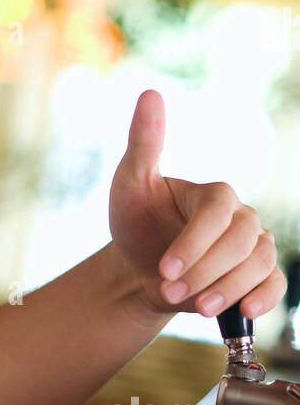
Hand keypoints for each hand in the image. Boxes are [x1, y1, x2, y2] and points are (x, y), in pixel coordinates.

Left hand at [109, 90, 285, 318]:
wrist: (140, 268)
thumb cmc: (136, 222)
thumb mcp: (131, 183)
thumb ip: (144, 142)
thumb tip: (149, 93)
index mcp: (214, 194)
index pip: (216, 215)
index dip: (193, 243)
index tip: (164, 268)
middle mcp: (241, 217)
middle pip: (241, 243)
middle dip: (204, 271)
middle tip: (169, 289)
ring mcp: (252, 247)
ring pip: (259, 265)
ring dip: (227, 290)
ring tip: (196, 307)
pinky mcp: (256, 276)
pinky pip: (274, 284)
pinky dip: (264, 298)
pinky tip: (243, 311)